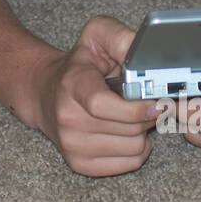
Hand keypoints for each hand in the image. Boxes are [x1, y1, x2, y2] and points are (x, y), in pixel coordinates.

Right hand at [30, 15, 162, 174]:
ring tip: (131, 116)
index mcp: (72, 85)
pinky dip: (136, 150)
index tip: (156, 103)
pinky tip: (126, 132)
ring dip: (142, 131)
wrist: (44, 93)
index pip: (101, 104)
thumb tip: (147, 53)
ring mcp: (71, 144)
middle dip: (146, 115)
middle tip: (144, 101)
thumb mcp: (95, 38)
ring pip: (133, 147)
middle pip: (128, 128)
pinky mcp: (79, 164)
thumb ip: (121, 39)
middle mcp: (67, 117)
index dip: (134, 108)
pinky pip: (129, 163)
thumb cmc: (78, 66)